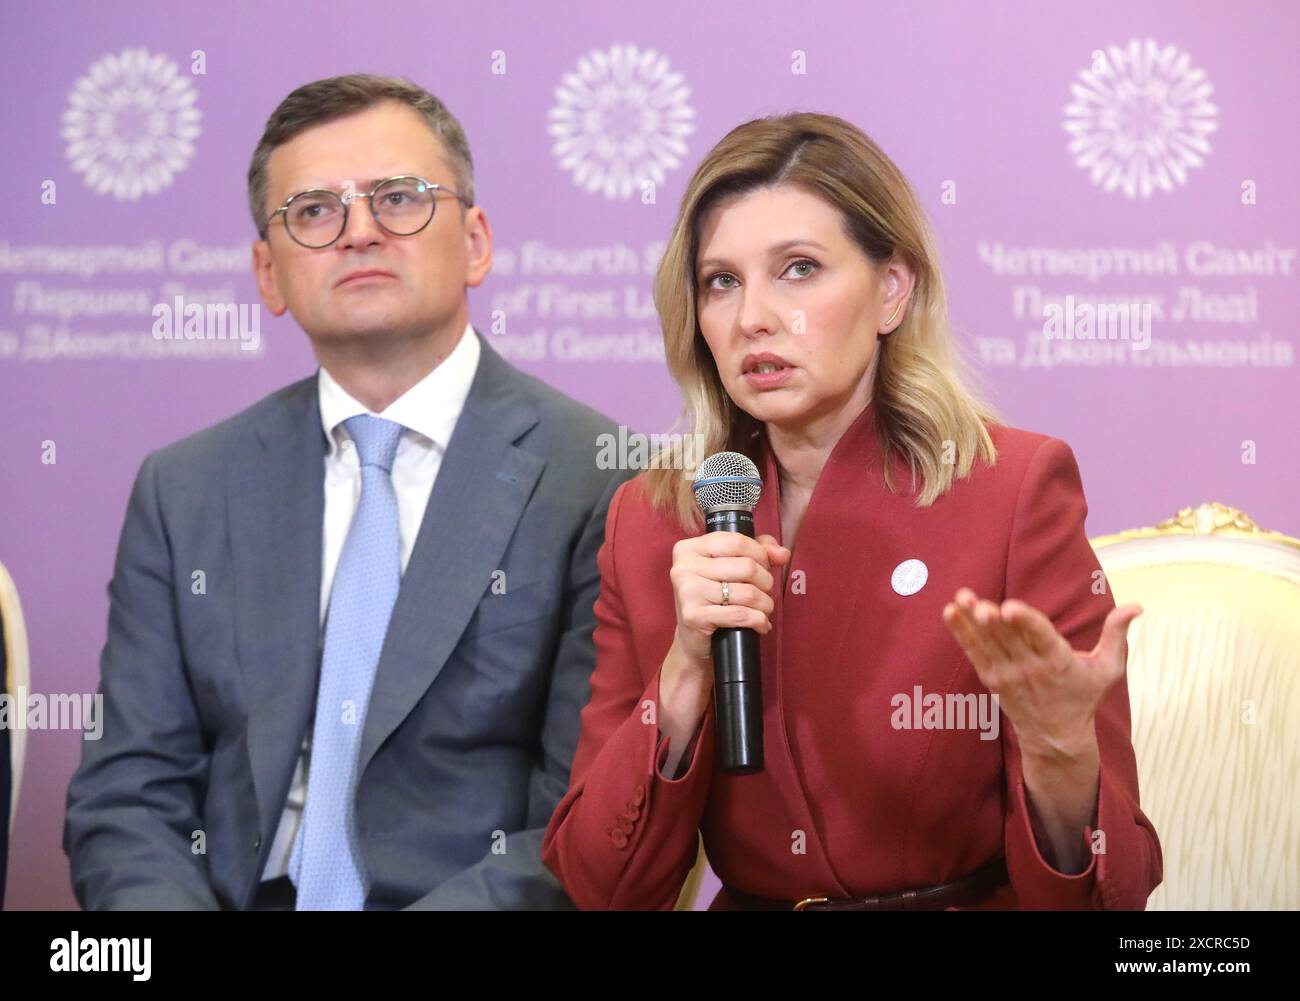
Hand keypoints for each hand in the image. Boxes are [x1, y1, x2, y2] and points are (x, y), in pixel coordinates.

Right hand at [667, 532, 789, 667]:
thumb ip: (758, 551)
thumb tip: (782, 553)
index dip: (760, 554)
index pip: (736, 541)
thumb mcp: (732, 566)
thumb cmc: (714, 598)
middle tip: (765, 592)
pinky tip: (760, 624)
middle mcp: (683, 567)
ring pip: (747, 592)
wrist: (693, 637)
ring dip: (764, 604)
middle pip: (746, 567)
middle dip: (766, 582)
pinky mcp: (693, 615)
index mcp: (689, 549)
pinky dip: (758, 620)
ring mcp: (687, 591)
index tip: (765, 567)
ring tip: (764, 609)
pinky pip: (740, 614)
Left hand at [941, 587, 1142, 758]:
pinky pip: (973, 652)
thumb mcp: (1109, 668)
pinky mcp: (992, 678)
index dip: (1025, 622)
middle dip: (994, 622)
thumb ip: (1117, 635)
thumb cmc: (1084, 695)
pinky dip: (961, 633)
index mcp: (1060, 662)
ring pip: (988, 643)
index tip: (1011, 607)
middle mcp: (1030, 669)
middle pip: (1009, 640)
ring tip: (960, 599)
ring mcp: (1008, 675)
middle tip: (980, 605)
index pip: (1040, 638)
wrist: (1056, 736)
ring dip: (971, 621)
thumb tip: (1137, 605)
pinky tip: (950, 611)